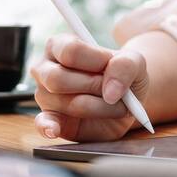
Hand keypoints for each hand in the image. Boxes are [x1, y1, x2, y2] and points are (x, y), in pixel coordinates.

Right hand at [30, 33, 148, 142]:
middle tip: (113, 91)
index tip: (111, 66)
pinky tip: (55, 130)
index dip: (96, 61)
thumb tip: (110, 92)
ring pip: (68, 104)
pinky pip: (43, 123)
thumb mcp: (133, 62)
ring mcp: (45, 95)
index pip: (70, 51)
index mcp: (60, 46)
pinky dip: (48, 127)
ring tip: (111, 106)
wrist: (126, 100)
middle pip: (59, 78)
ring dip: (100, 108)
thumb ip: (125, 67)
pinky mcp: (50, 119)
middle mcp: (45, 69)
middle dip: (94, 86)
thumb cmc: (122, 75)